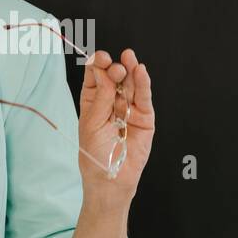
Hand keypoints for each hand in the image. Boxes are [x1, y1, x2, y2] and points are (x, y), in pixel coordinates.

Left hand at [77, 48, 154, 202]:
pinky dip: (144, 84)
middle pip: (115, 78)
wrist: (110, 179)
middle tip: (115, 68)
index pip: (96, 76)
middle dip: (115, 69)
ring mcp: (130, 109)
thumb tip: (105, 72)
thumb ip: (100, 98)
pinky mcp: (145, 118)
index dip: (98, 65)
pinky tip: (141, 71)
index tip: (100, 59)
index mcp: (93, 101)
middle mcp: (112, 102)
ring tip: (129, 58)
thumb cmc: (94, 155)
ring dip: (131, 70)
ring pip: (131, 85)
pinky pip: (144, 98)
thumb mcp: (91, 124)